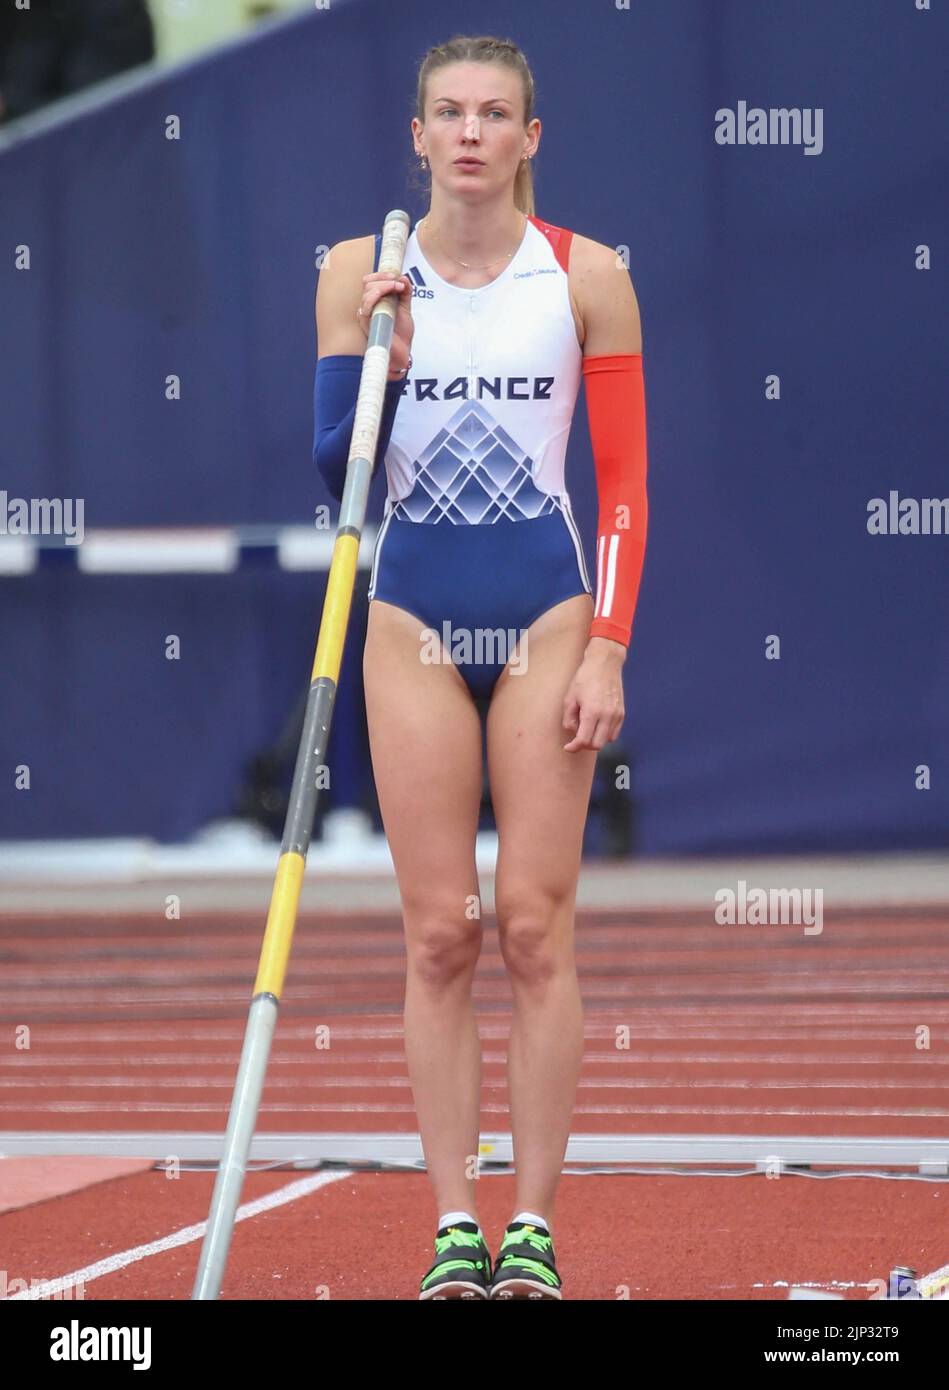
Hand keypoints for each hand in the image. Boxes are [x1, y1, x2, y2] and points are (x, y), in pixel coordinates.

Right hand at [359, 271, 413, 378]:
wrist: (401, 353)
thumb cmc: (400, 333)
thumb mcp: (406, 308)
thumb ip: (405, 293)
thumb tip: (404, 277)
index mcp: (374, 301)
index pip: (369, 281)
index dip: (381, 274)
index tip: (396, 276)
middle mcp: (367, 306)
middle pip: (367, 283)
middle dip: (384, 278)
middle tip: (398, 283)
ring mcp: (366, 315)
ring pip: (367, 292)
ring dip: (383, 285)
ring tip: (398, 288)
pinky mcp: (367, 323)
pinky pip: (366, 306)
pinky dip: (377, 296)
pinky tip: (390, 294)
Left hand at [562, 637, 625, 751]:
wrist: (605, 663)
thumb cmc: (584, 678)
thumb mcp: (570, 697)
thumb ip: (569, 718)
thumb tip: (573, 731)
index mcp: (592, 712)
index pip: (584, 740)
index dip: (574, 747)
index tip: (568, 747)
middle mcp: (607, 716)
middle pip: (597, 745)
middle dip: (584, 745)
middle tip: (576, 738)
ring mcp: (617, 715)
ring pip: (606, 740)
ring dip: (595, 739)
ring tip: (586, 728)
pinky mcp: (622, 713)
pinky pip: (614, 733)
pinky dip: (604, 734)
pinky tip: (597, 725)